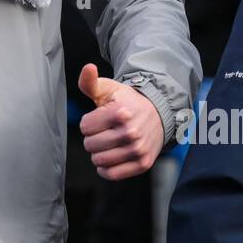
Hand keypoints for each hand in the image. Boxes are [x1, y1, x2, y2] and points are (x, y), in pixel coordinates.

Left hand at [78, 63, 163, 179]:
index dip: (88, 123)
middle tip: (104, 131)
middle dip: (92, 138)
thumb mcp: (109, 88)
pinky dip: (106, 169)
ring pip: (98, 161)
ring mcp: (138, 149)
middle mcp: (130, 132)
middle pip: (90, 146)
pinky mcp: (142, 163)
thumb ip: (90, 81)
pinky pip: (112, 174)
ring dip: (99, 153)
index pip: (85, 127)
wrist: (158, 113)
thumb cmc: (128, 101)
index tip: (99, 119)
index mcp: (120, 112)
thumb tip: (88, 68)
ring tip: (109, 142)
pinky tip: (111, 157)